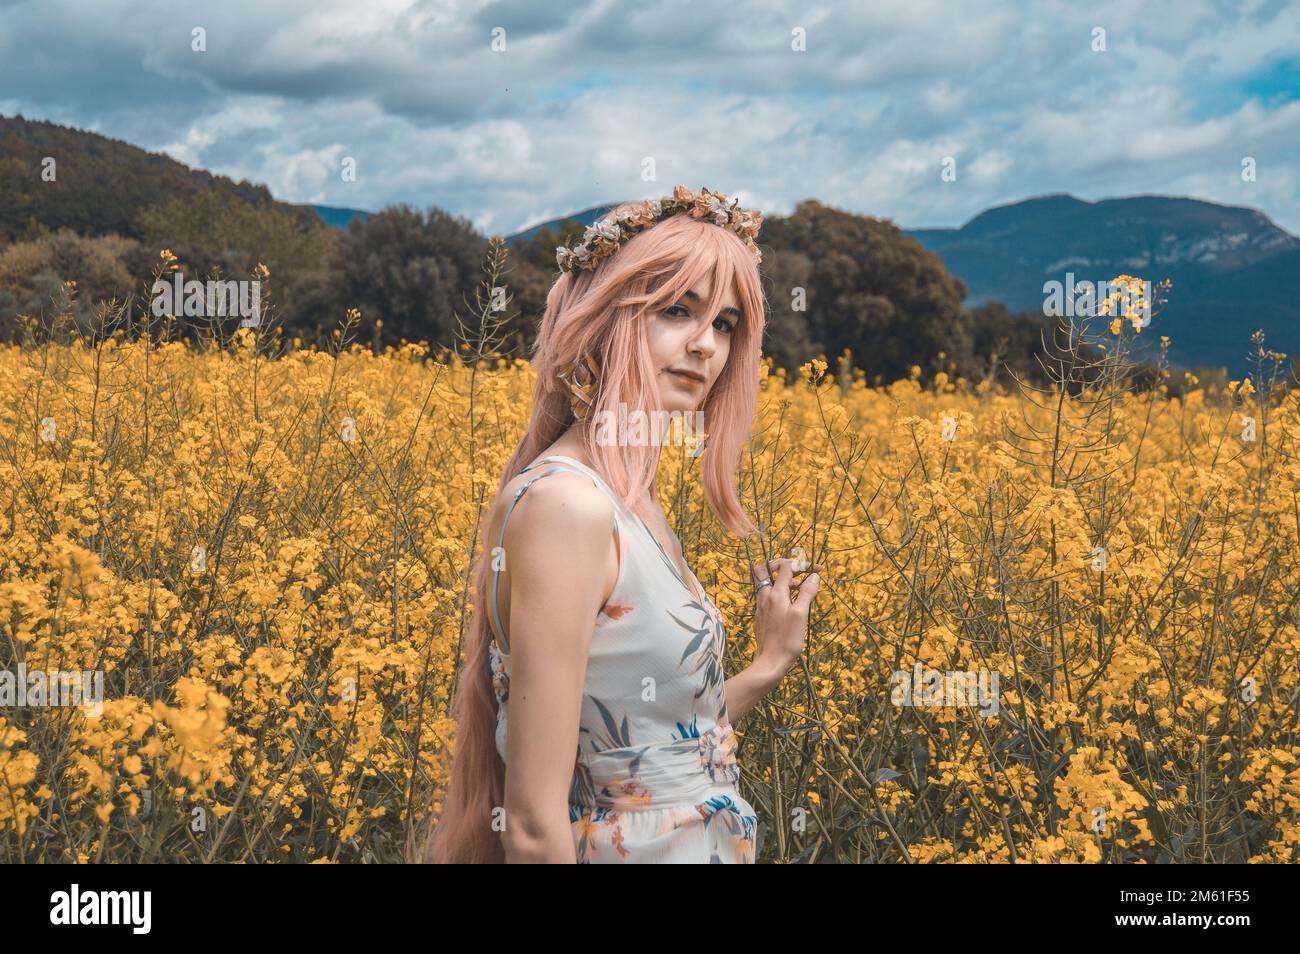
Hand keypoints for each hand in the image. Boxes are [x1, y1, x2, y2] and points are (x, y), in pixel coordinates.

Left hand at [751, 556, 821, 680]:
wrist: (770, 662)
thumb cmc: (788, 640)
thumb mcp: (801, 614)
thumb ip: (807, 593)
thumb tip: (814, 575)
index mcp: (775, 594)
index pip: (786, 568)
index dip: (802, 564)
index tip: (816, 569)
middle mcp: (765, 597)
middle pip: (766, 569)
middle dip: (782, 565)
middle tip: (798, 570)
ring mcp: (761, 607)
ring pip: (767, 584)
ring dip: (783, 581)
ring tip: (801, 589)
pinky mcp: (761, 616)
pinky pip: (768, 596)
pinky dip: (780, 593)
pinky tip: (791, 605)